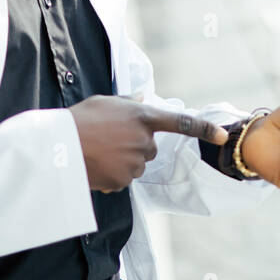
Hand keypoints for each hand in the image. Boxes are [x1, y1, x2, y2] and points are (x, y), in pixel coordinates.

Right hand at [70, 93, 228, 191]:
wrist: (57, 148)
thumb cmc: (79, 120)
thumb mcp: (105, 102)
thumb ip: (128, 104)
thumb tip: (141, 98)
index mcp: (142, 117)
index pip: (181, 123)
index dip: (203, 129)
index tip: (221, 136)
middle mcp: (143, 141)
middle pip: (150, 148)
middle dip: (134, 145)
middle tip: (108, 139)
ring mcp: (134, 163)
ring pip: (136, 164)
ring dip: (123, 161)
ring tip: (99, 151)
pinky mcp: (123, 181)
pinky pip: (123, 180)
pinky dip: (112, 175)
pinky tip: (96, 165)